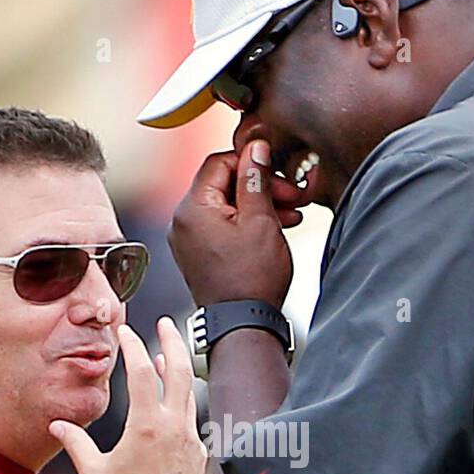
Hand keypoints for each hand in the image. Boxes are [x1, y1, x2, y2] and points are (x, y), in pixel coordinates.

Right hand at [49, 318, 206, 473]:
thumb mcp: (93, 472)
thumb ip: (75, 444)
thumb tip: (55, 425)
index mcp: (146, 426)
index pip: (140, 373)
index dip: (132, 348)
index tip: (125, 332)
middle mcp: (173, 426)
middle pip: (179, 370)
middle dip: (172, 341)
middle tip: (164, 323)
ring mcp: (190, 439)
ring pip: (188, 393)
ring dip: (176, 371)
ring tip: (166, 356)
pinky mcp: (199, 453)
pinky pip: (191, 418)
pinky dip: (181, 402)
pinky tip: (171, 402)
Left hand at [167, 139, 304, 307]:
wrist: (243, 324)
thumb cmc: (252, 279)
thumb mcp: (261, 221)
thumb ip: (255, 180)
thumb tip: (255, 148)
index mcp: (193, 208)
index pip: (219, 162)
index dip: (251, 162)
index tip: (276, 171)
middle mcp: (183, 222)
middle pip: (222, 184)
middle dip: (259, 186)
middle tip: (290, 196)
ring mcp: (188, 240)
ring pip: (226, 206)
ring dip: (257, 205)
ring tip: (290, 214)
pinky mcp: (198, 255)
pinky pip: (222, 226)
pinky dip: (246, 223)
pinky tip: (274, 228)